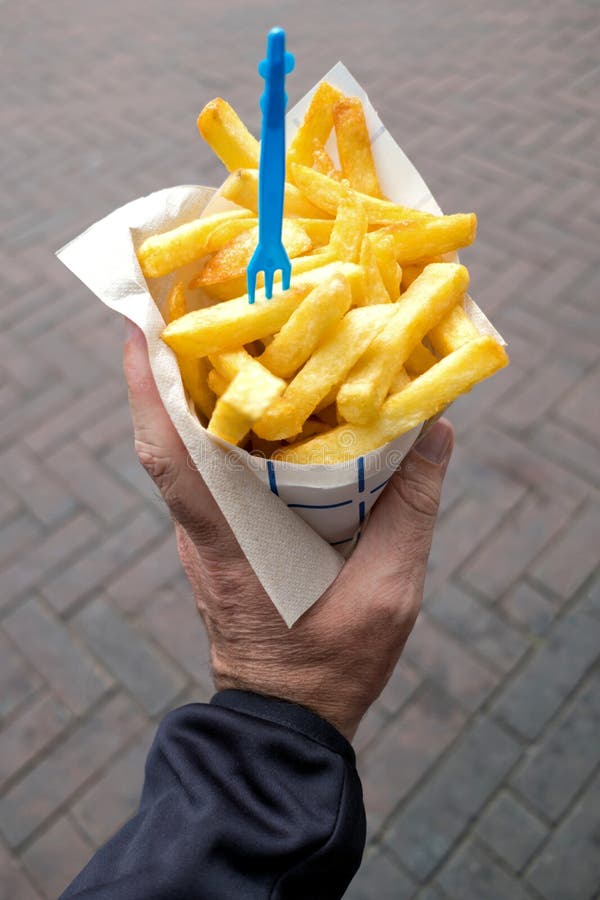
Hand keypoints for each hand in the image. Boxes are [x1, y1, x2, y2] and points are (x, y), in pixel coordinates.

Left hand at [124, 322, 452, 740]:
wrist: (288, 718)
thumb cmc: (332, 664)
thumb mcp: (388, 589)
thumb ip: (411, 510)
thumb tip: (434, 431)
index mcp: (229, 540)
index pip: (169, 455)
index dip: (146, 388)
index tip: (139, 326)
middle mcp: (202, 529)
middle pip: (169, 437)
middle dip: (170, 367)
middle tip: (197, 302)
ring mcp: (204, 535)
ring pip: (185, 450)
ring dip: (193, 391)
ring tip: (226, 332)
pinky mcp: (218, 540)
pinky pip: (208, 471)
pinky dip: (219, 427)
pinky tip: (255, 399)